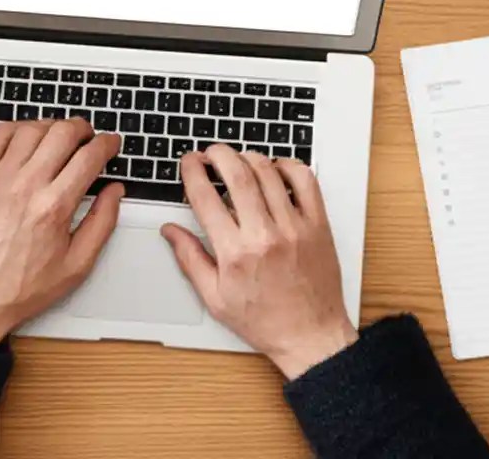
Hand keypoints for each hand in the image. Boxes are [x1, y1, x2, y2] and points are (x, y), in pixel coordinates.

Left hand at [0, 118, 123, 344]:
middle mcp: (26, 185)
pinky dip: (16, 127)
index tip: (111, 143)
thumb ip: (102, 223)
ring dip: (52, 125)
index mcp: (54, 206)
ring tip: (60, 136)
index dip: (107, 144)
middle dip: (83, 129)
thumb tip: (115, 192)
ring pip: (31, 128)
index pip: (89, 157)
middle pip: (62, 133)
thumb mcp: (77, 264)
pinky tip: (26, 137)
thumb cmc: (22, 286)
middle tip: (89, 137)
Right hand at [161, 146, 357, 379]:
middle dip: (218, 154)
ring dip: (249, 157)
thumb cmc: (264, 321)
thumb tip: (170, 231)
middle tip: (210, 152)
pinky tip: (275, 169)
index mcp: (235, 253)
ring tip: (238, 159)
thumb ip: (190, 258)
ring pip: (269, 172)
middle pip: (238, 174)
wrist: (310, 335)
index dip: (192, 171)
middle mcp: (265, 235)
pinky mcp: (318, 225)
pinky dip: (288, 166)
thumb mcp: (215, 298)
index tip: (189, 162)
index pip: (206, 197)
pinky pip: (305, 181)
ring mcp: (294, 227)